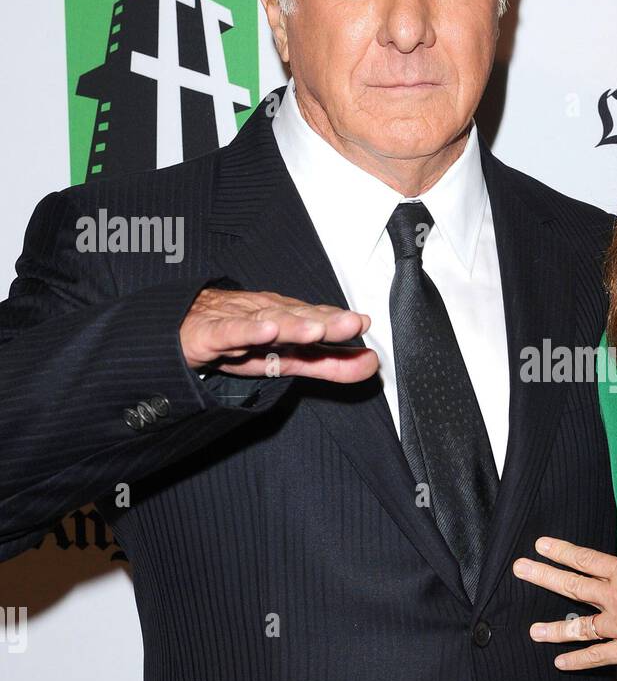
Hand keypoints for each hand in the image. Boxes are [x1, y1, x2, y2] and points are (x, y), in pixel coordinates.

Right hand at [181, 288, 379, 382]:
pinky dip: (246, 331)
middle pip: (298, 318)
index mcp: (286, 320)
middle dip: (325, 321)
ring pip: (266, 321)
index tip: (364, 323)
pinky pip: (229, 332)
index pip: (316, 320)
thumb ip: (330, 364)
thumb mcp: (287, 358)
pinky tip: (266, 331)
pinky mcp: (208, 334)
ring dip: (292, 324)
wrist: (179, 328)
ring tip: (316, 329)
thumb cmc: (238, 341)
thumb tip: (372, 364)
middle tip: (352, 323)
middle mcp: (265, 316)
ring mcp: (237, 323)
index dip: (339, 323)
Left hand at [512, 536, 616, 671]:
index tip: (541, 546)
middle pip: (573, 587)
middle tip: (521, 570)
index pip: (587, 560)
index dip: (562, 552)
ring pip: (580, 626)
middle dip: (544, 577)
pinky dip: (577, 660)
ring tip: (533, 630)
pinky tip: (559, 661)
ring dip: (554, 628)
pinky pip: (598, 656)